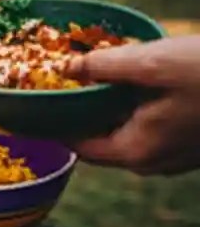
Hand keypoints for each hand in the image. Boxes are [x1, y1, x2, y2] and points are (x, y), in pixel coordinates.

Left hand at [65, 36, 199, 175]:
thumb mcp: (152, 63)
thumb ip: (104, 66)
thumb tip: (66, 67)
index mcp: (135, 152)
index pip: (78, 146)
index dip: (56, 122)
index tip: (42, 98)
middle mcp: (152, 163)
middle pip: (100, 141)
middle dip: (81, 113)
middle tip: (63, 82)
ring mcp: (173, 157)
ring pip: (126, 134)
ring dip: (107, 110)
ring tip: (93, 78)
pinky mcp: (189, 144)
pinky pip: (148, 130)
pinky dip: (132, 110)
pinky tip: (131, 84)